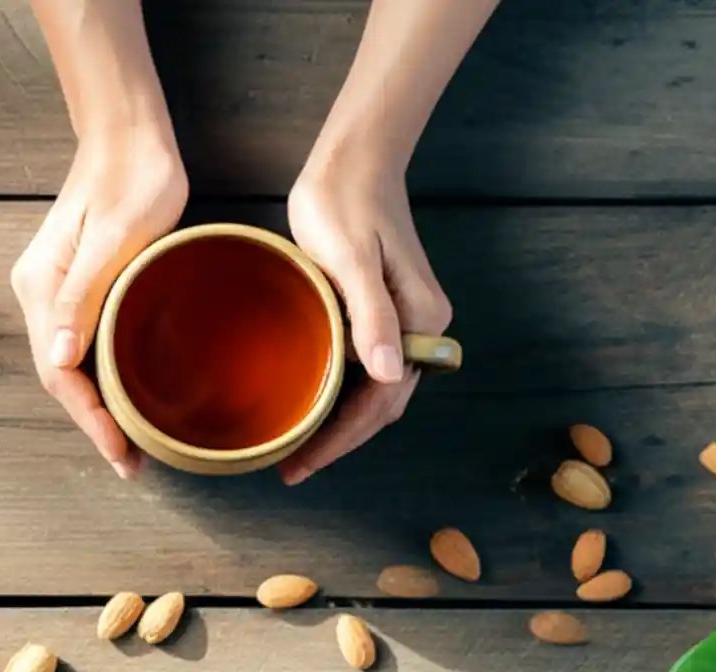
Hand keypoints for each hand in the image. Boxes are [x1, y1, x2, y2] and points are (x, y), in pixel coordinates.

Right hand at [11, 131, 187, 478]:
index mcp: (42, 287)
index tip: (121, 455)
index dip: (89, 420)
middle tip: (132, 464)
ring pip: (72, 364)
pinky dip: (103, 378)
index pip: (58, 372)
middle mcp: (40, 293)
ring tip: (132, 443)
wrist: (130, 137)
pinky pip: (85, 344)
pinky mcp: (79, 284)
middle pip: (61, 376)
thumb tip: (61, 359)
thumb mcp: (115, 238)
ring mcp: (57, 289)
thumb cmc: (133, 180)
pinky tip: (127, 395)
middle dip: (93, 424)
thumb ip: (85, 295)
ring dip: (97, 406)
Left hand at [278, 153, 451, 485]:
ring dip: (342, 423)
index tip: (303, 463)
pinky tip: (312, 403)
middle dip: (342, 440)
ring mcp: (407, 319)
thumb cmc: (343, 201)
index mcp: (421, 319)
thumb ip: (371, 314)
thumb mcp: (350, 257)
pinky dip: (343, 394)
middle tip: (292, 467)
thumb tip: (389, 373)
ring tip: (298, 448)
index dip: (344, 438)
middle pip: (384, 403)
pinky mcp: (388, 310)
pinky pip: (368, 367)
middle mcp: (423, 326)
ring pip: (377, 391)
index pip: (385, 398)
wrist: (354, 160)